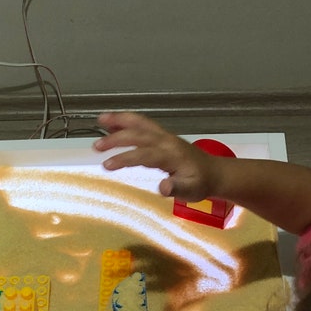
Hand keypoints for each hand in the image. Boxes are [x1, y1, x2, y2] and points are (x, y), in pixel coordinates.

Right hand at [93, 111, 219, 201]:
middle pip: (139, 135)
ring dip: (120, 120)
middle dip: (116, 138)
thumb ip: (176, 188)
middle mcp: (166, 141)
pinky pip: (143, 124)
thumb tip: (162, 187)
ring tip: (100, 119)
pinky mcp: (162, 135)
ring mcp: (164, 136)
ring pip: (140, 123)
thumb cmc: (200, 184)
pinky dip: (127, 120)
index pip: (144, 155)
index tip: (107, 165)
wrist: (214, 173)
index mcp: (172, 155)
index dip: (125, 158)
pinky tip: (112, 122)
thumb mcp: (191, 191)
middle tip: (96, 146)